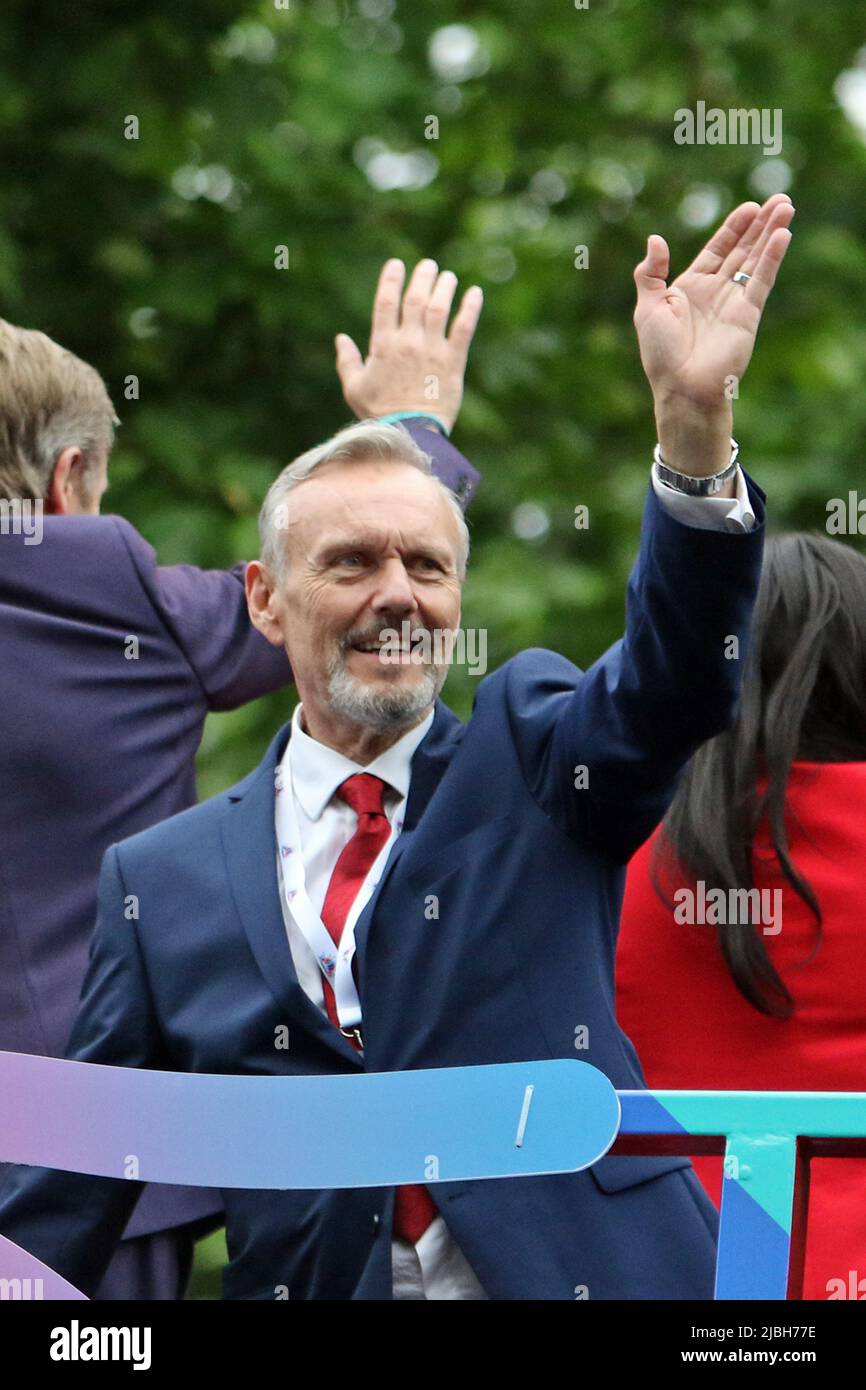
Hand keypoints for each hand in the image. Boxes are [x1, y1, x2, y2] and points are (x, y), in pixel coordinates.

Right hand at [335, 258, 482, 431]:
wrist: (410, 433)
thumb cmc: (379, 413)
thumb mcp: (354, 388)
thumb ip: (347, 361)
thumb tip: (341, 339)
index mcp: (383, 345)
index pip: (386, 302)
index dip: (391, 279)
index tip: (397, 264)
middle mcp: (408, 342)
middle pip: (416, 299)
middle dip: (422, 277)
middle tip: (428, 266)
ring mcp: (432, 350)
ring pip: (440, 308)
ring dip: (445, 287)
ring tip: (447, 277)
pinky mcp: (453, 361)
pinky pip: (463, 328)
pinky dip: (470, 308)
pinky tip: (475, 293)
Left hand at [633, 194, 793, 475]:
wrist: (682, 387)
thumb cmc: (661, 353)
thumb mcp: (647, 307)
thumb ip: (651, 273)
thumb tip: (655, 238)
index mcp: (690, 288)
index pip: (717, 250)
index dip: (733, 228)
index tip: (749, 207)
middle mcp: (715, 292)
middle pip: (742, 250)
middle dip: (759, 224)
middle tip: (779, 199)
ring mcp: (734, 302)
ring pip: (755, 260)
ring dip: (771, 233)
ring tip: (787, 207)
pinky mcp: (748, 314)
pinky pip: (762, 280)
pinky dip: (772, 258)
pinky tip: (782, 235)